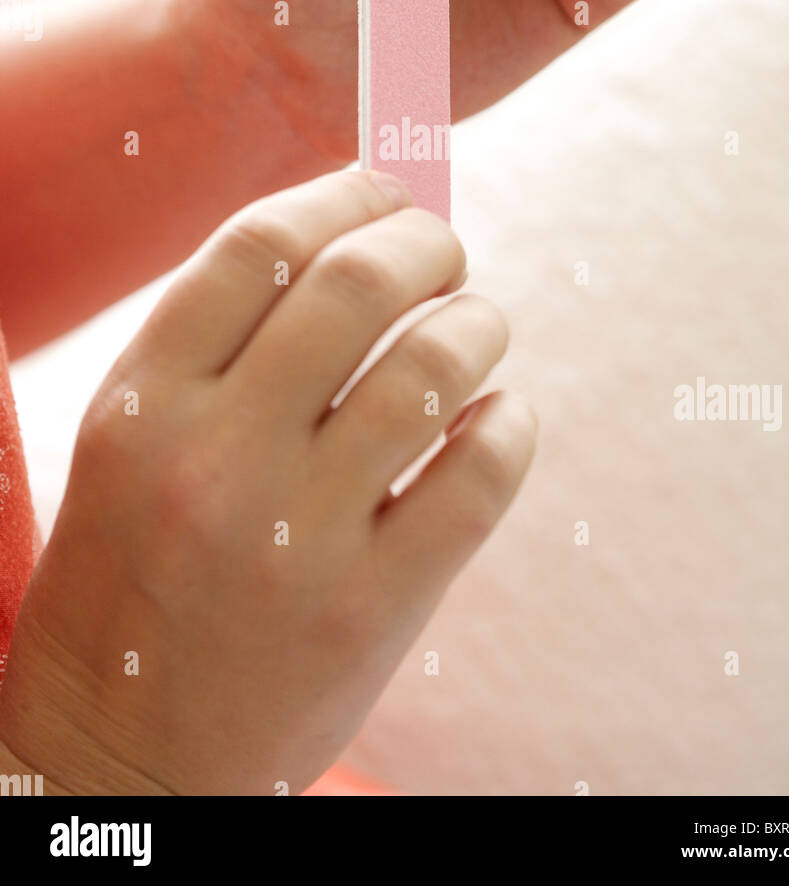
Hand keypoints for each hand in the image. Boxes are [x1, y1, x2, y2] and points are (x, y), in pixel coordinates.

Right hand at [0, 170, 534, 794]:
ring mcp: (294, 538)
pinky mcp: (369, 608)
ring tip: (477, 325)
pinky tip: (494, 418)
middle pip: (357, 284)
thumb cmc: (133, 577)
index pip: (261, 246)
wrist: (120, 757)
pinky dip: (509, 423)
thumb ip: (223, 346)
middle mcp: (214, 458)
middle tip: (445, 251)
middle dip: (427, 241)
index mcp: (141, 402)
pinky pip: (480, 476)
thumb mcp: (136, 443)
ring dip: (479, 321)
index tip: (383, 190)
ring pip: (433, 366)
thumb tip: (354, 239)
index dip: (342, 194)